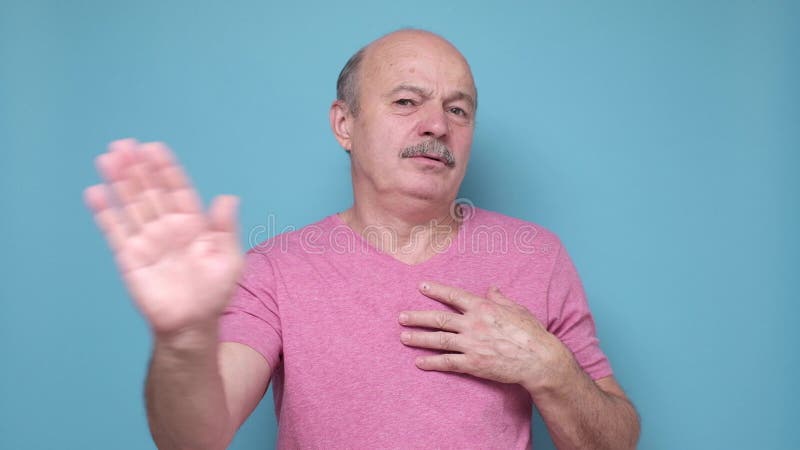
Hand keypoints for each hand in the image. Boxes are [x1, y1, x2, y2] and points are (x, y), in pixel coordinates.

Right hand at [84, 139, 242, 337]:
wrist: (191, 324)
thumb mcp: (229, 259)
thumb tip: (227, 197)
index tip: (155, 148)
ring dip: (119, 182)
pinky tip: (95, 192)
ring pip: (131, 204)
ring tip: (108, 158)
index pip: (177, 190)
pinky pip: (115, 230)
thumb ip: (226, 228)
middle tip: (124, 145)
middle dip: (138, 168)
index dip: (166, 169)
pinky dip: (105, 212)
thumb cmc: (214, 292)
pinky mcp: (129, 257)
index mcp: (193, 224)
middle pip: (150, 191)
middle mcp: (168, 227)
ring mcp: (147, 240)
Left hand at [398, 282, 576, 394]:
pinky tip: (419, 362)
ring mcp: (471, 344)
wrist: (539, 359)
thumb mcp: (516, 308)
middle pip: (439, 318)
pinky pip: (448, 362)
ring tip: (403, 337)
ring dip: (419, 338)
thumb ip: (500, 298)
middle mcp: (473, 324)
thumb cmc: (531, 332)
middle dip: (418, 317)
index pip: (453, 295)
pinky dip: (432, 362)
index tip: (421, 286)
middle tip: (402, 317)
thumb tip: (491, 288)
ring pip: (439, 339)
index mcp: (483, 307)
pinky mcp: (473, 364)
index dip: (436, 290)